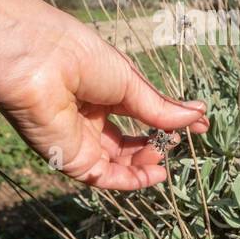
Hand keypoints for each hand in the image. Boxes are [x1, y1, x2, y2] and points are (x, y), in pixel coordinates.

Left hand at [0, 6, 208, 189]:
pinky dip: (129, 180)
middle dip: (152, 146)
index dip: (165, 121)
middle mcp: (88, 116)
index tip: (197, 126)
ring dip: (143, 165)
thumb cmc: (82, 58)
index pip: (137, 112)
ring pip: (116, 162)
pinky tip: (153, 175)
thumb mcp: (130, 83)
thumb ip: (161, 108)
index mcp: (101, 90)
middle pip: (125, 143)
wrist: (41, 63)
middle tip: (176, 144)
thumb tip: (198, 116)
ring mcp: (77, 139)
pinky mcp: (69, 159)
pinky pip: (102, 176)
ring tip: (164, 157)